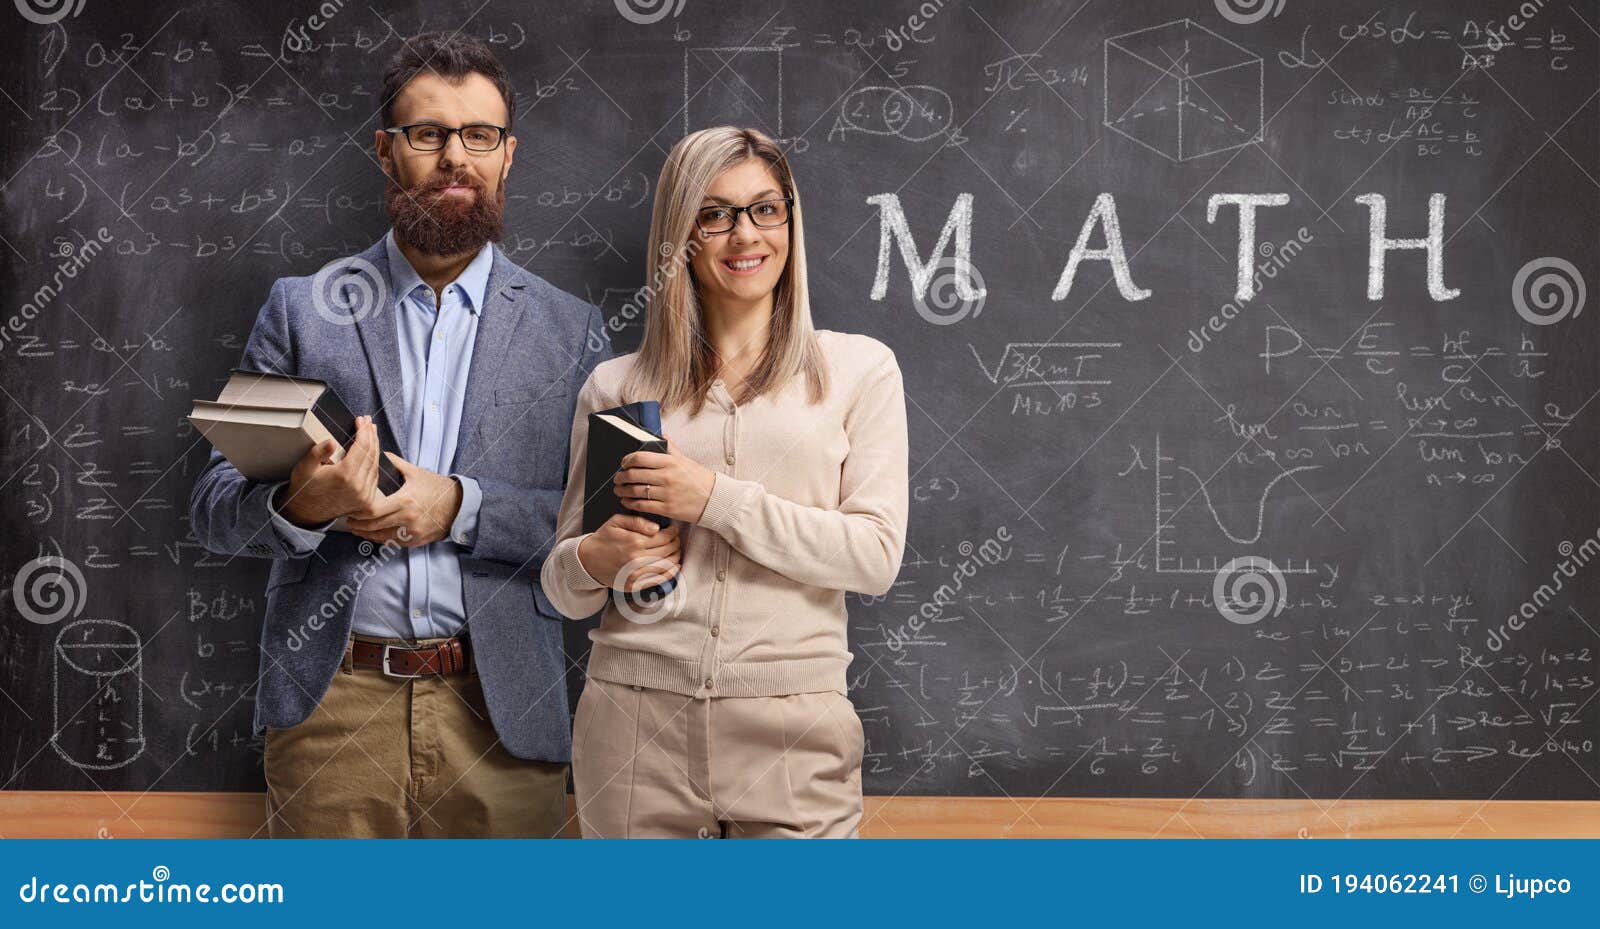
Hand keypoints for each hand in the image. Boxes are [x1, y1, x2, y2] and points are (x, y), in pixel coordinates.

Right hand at [277, 415, 381, 526]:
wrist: (306, 511)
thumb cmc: (305, 486)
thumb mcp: (305, 466)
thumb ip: (318, 452)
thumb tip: (331, 441)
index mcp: (345, 476)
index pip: (362, 447)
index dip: (363, 431)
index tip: (362, 420)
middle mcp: (358, 486)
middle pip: (372, 455)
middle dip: (371, 436)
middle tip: (369, 422)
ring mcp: (365, 495)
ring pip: (376, 465)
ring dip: (375, 447)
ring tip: (371, 433)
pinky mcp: (367, 501)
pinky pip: (375, 476)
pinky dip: (374, 462)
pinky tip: (371, 452)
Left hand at [343, 453, 462, 546]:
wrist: (458, 505)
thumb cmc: (436, 487)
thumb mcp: (415, 472)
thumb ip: (394, 463)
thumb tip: (377, 453)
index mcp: (405, 501)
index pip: (373, 511)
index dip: (358, 513)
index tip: (350, 510)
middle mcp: (407, 519)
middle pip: (374, 526)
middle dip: (358, 525)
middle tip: (348, 521)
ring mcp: (412, 532)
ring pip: (381, 538)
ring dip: (367, 534)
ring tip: (357, 529)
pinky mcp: (416, 541)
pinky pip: (393, 543)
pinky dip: (381, 539)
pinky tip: (374, 534)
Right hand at [576, 514, 680, 592]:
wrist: (587, 560)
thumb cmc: (603, 538)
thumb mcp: (616, 522)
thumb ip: (638, 522)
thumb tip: (657, 528)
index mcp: (634, 542)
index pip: (664, 537)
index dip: (672, 533)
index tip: (673, 530)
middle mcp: (636, 559)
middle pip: (667, 551)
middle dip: (675, 543)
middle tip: (676, 540)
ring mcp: (635, 574)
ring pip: (666, 566)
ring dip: (675, 557)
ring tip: (676, 551)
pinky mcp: (634, 585)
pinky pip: (659, 580)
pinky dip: (670, 573)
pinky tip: (675, 566)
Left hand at [613, 438, 715, 523]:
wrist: (715, 499)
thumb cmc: (699, 478)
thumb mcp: (685, 460)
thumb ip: (671, 448)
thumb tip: (660, 435)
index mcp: (670, 462)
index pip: (640, 457)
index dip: (627, 460)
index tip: (623, 463)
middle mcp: (667, 477)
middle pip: (633, 475)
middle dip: (621, 477)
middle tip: (617, 478)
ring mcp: (667, 494)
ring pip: (635, 491)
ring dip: (623, 491)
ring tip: (620, 490)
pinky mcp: (667, 509)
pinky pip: (642, 506)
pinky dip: (631, 504)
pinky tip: (628, 501)